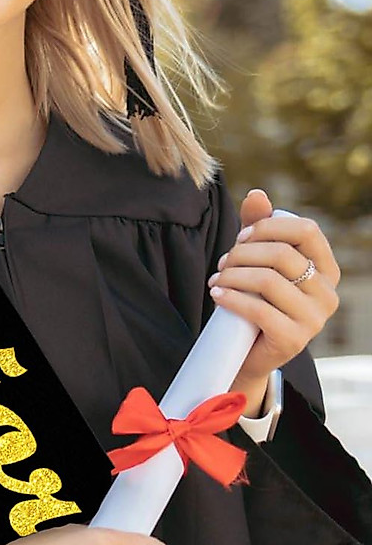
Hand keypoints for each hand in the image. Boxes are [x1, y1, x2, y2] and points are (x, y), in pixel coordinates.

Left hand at [208, 189, 340, 413]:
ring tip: (217, 281)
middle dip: (242, 254)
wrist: (246, 351)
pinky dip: (231, 298)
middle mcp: (327, 293)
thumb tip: (257, 193)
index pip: (306, 230)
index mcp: (326, 269)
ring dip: (233, 276)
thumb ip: (258, 227)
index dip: (268, 227)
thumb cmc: (254, 298)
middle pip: (282, 254)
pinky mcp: (294, 340)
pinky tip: (217, 295)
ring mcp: (315, 319)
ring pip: (268, 280)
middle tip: (222, 264)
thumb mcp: (257, 260)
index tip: (240, 238)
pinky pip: (260, 310)